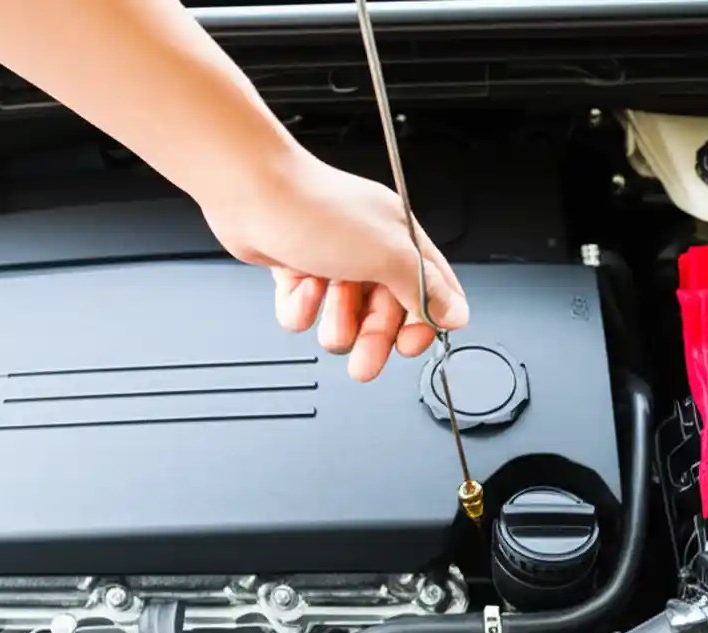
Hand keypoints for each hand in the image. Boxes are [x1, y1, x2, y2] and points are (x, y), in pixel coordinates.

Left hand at [197, 145, 469, 381]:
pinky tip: (302, 289)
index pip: (432, 290)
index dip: (426, 322)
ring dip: (336, 324)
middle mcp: (370, 249)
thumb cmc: (316, 210)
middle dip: (374, 340)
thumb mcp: (387, 253)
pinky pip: (306, 310)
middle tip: (364, 364)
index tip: (411, 346)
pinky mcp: (298, 269)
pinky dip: (302, 309)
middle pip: (386, 312)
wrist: (250, 192)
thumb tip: (457, 314)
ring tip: (329, 313)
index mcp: (401, 240)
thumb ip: (425, 287)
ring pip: (345, 316)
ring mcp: (333, 260)